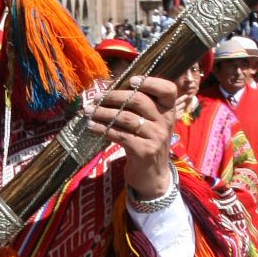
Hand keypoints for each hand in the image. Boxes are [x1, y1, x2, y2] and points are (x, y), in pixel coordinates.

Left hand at [89, 74, 178, 197]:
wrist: (152, 176)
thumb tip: (110, 86)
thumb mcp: (149, 123)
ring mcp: (156, 137)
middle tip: (96, 97)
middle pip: (139, 100)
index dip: (150, 81)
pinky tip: (92, 126)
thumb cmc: (146, 142)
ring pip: (126, 117)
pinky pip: (119, 135)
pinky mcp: (144, 151)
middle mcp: (165, 122)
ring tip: (89, 111)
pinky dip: (103, 129)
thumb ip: (137, 106)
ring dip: (104, 112)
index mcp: (168, 110)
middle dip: (114, 96)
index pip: (168, 89)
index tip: (130, 80)